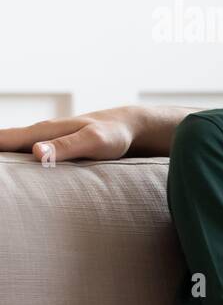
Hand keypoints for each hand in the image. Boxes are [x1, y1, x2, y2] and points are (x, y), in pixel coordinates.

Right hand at [0, 109, 136, 161]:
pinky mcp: (49, 150)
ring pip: (8, 152)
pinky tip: (7, 177)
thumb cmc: (113, 135)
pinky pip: (21, 157)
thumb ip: (67, 147)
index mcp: (40, 132)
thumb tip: (35, 152)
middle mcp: (35, 135)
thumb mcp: (94, 142)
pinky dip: (9, 163)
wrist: (129, 127)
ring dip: (0, 162)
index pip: (0, 141)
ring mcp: (41, 142)